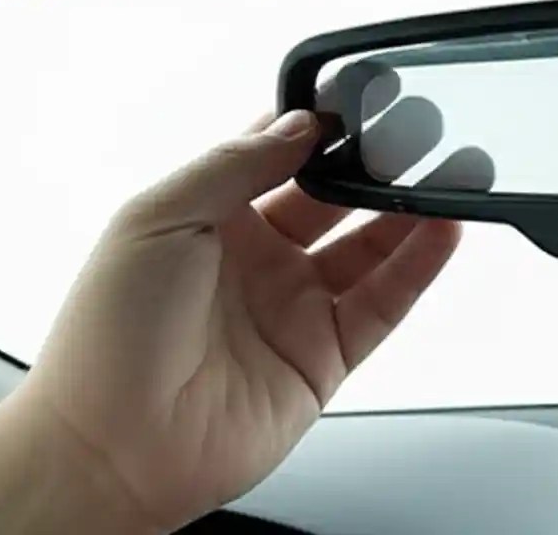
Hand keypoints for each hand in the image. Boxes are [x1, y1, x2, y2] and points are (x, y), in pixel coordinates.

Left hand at [0, 111, 460, 532]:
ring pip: (369, 249)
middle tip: (418, 136)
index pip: (276, 158)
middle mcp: (257, 261)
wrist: (115, 449)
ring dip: (409, 212)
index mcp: (208, 220)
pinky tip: (444, 230)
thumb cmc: (110, 336)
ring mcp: (294, 308)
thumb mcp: (157, 218)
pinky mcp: (326, 357)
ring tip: (447, 176)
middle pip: (333, 201)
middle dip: (374, 167)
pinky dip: (419, 267)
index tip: (359, 107)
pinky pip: (384, 304)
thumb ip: (233, 165)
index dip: (316, 131)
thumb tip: (298, 127)